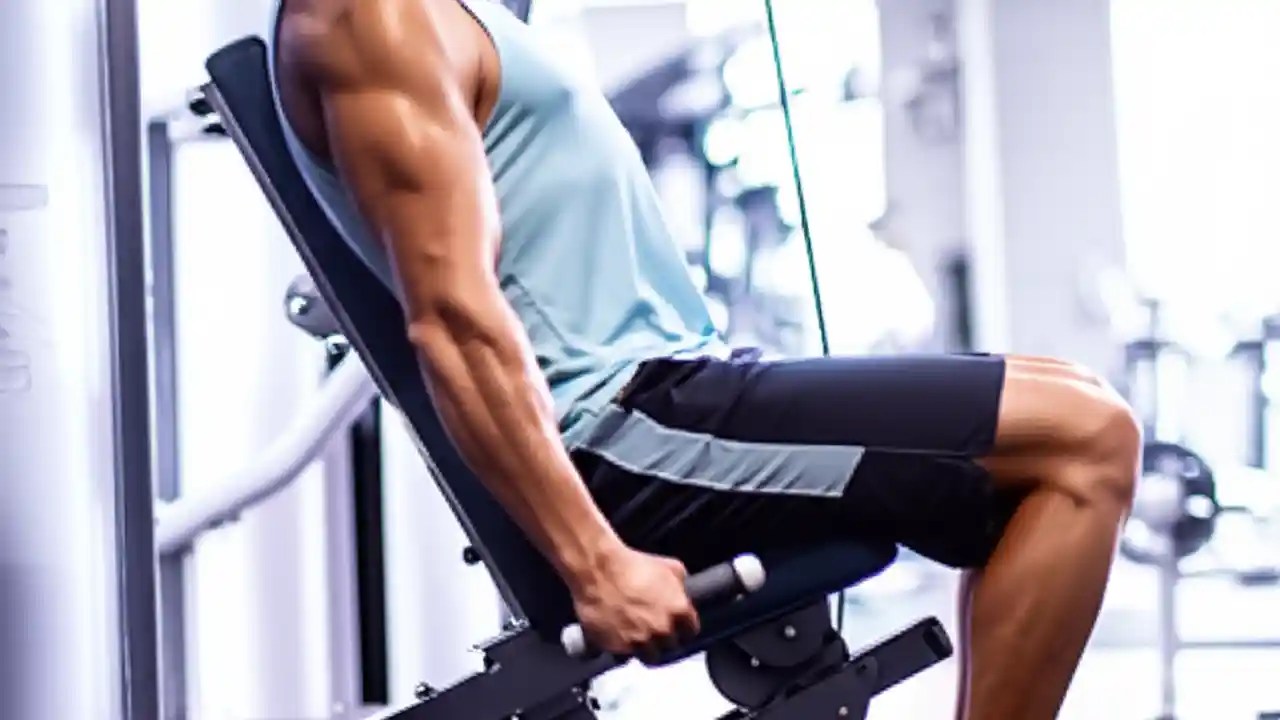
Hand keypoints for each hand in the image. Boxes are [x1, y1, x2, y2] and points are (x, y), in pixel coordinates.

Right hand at [568, 545, 700, 662]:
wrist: (597, 570)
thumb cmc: (633, 564)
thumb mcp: (669, 566)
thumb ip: (680, 584)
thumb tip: (682, 591)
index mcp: (679, 611)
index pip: (691, 632)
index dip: (683, 629)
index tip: (677, 627)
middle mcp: (662, 631)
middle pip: (670, 648)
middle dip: (664, 640)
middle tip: (655, 631)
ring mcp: (640, 642)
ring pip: (649, 657)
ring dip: (646, 650)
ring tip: (639, 641)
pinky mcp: (617, 648)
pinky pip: (624, 657)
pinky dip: (622, 650)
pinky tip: (619, 639)